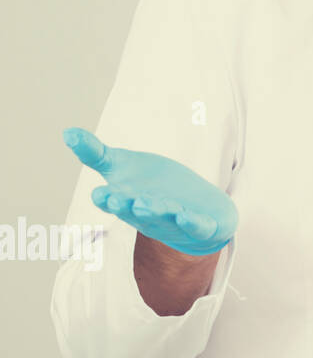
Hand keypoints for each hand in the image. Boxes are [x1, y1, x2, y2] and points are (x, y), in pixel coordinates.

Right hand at [62, 127, 237, 255]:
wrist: (198, 212)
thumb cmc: (154, 187)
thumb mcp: (125, 166)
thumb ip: (96, 153)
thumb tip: (67, 131)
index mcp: (127, 201)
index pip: (113, 201)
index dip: (106, 199)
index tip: (99, 193)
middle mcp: (147, 214)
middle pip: (134, 211)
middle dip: (125, 206)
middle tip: (116, 200)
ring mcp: (174, 221)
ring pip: (163, 216)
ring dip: (154, 211)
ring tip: (143, 203)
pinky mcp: (200, 225)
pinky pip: (196, 225)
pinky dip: (191, 222)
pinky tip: (186, 216)